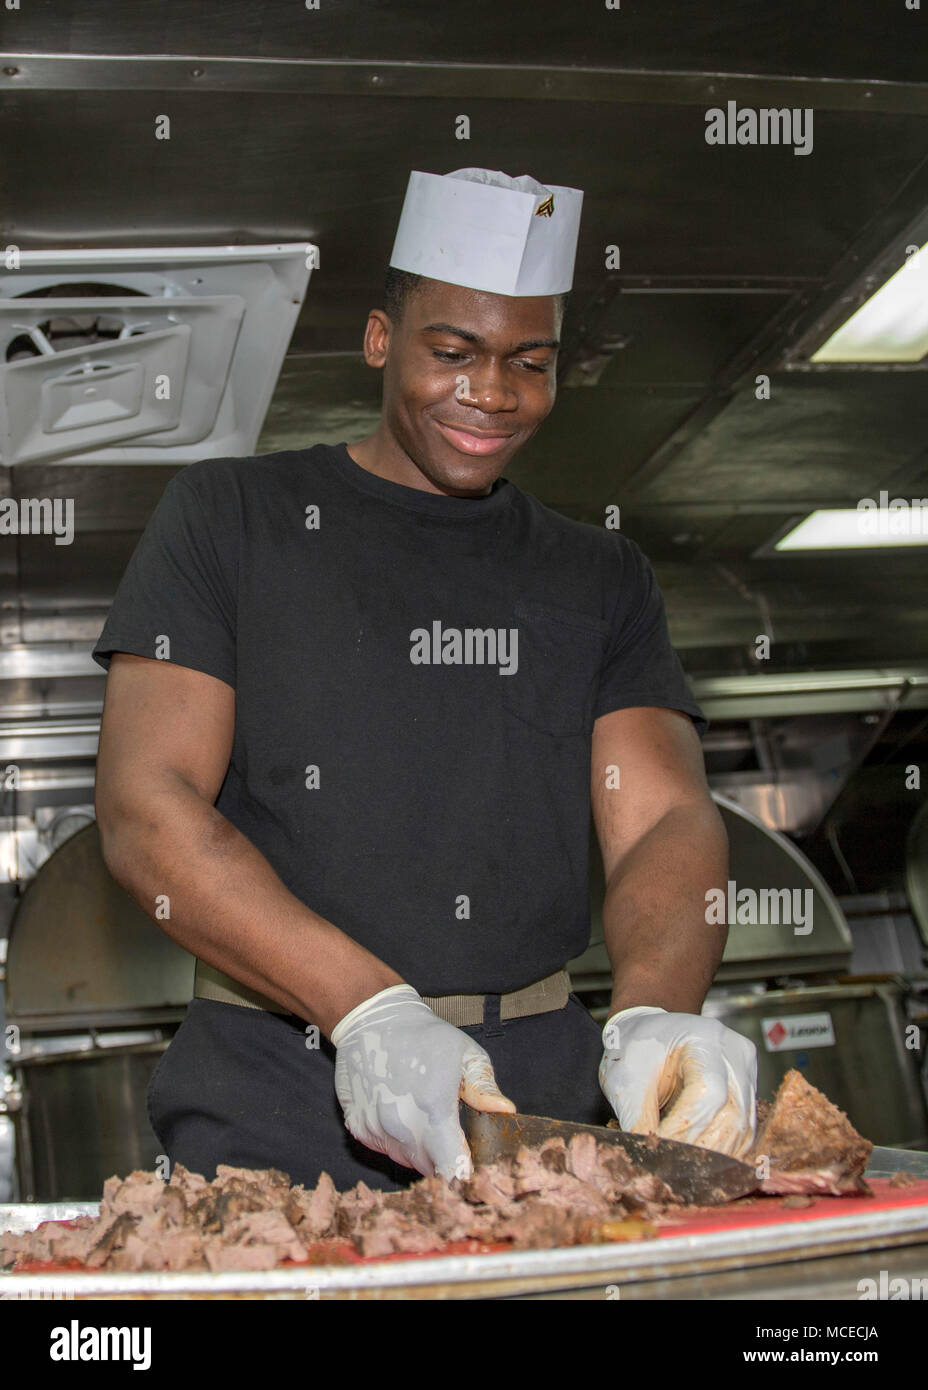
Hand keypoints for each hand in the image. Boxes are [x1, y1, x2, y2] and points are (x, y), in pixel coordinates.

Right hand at [331, 984, 515, 1178]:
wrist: (372, 1019)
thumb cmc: (425, 1036)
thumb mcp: (465, 1054)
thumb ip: (484, 1088)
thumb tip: (506, 1111)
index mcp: (434, 1110)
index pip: (451, 1170)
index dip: (463, 1174)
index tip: (468, 1167)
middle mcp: (401, 1125)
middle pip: (429, 1169)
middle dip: (442, 1158)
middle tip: (447, 1131)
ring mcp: (376, 1127)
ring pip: (405, 1160)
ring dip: (417, 1148)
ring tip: (421, 1114)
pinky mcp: (358, 1127)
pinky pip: (383, 1148)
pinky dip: (393, 1138)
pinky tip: (399, 1110)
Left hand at [599, 1005, 756, 1157]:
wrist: (650, 1031)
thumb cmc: (636, 1047)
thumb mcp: (625, 1078)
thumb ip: (637, 1118)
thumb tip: (646, 1159)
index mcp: (703, 1038)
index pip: (708, 1093)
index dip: (686, 1128)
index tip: (660, 1151)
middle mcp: (734, 1052)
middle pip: (732, 1115)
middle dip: (701, 1148)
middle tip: (671, 1168)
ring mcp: (746, 1071)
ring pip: (743, 1129)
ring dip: (713, 1156)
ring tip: (682, 1169)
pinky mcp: (748, 1089)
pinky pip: (743, 1130)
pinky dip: (721, 1150)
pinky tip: (699, 1161)